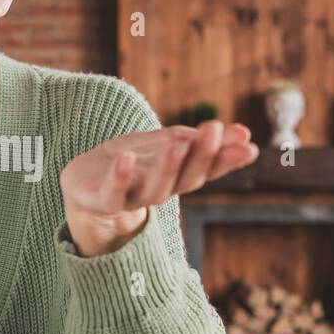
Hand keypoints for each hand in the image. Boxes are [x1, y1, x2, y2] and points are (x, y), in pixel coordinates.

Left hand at [60, 121, 258, 255]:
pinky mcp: (101, 200)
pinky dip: (120, 177)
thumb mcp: (167, 146)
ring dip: (168, 167)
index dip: (227, 159)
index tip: (248, 144)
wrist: (85, 184)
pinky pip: (112, 193)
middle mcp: (159, 191)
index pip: (206, 169)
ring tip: (178, 144)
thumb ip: (198, 141)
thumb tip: (244, 133)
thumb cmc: (133, 163)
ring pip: (154, 189)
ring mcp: (131, 198)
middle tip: (214, 132)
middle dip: (201, 157)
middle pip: (185, 179)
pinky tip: (125, 158)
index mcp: (177, 177)